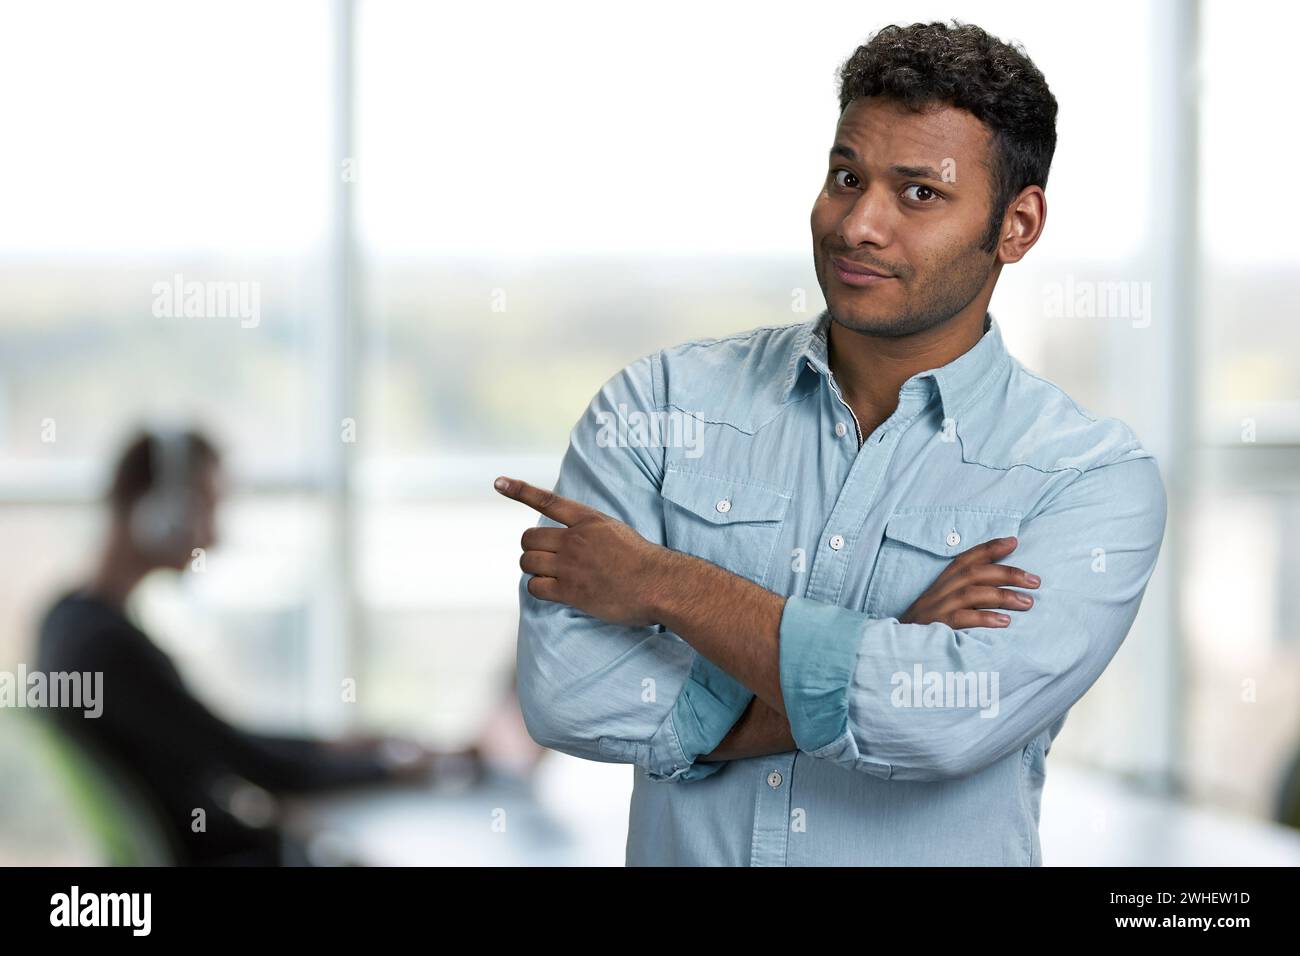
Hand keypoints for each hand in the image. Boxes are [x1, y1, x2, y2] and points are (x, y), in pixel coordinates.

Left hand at [494, 475, 665, 626]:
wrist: (659, 584)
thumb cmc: (643, 561)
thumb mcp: (616, 531)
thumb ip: (590, 530)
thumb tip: (570, 537)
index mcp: (588, 520)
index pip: (547, 501)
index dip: (520, 491)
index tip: (498, 482)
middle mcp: (576, 539)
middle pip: (529, 539)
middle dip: (532, 549)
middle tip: (544, 558)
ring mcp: (571, 565)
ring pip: (528, 562)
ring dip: (533, 569)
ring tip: (548, 575)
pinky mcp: (570, 591)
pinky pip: (535, 587)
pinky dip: (539, 588)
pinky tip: (552, 590)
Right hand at [899, 536, 1039, 628]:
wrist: (896, 653)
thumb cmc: (926, 631)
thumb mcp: (941, 607)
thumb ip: (964, 594)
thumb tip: (1000, 589)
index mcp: (941, 585)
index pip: (965, 560)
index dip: (989, 548)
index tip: (1014, 541)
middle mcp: (938, 593)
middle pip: (974, 573)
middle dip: (1007, 573)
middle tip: (1035, 581)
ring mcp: (936, 609)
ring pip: (971, 593)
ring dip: (1003, 596)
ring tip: (1028, 602)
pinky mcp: (936, 628)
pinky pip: (961, 619)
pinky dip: (984, 618)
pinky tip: (1005, 622)